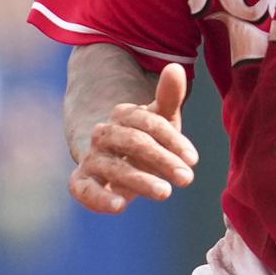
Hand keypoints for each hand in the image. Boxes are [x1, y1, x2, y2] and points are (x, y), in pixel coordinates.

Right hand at [69, 63, 197, 214]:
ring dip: (140, 180)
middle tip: (188, 178)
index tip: (194, 159)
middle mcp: (104, 134)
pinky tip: (120, 207)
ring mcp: (92, 158)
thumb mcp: (160, 119)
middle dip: (162, 160)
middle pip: (134, 143)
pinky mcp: (82, 181)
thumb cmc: (145, 139)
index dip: (173, 140)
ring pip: (114, 167)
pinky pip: (83, 189)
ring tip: (165, 193)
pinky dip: (98, 198)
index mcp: (123, 115)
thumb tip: (175, 67)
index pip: (149, 123)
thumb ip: (168, 97)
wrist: (112, 159)